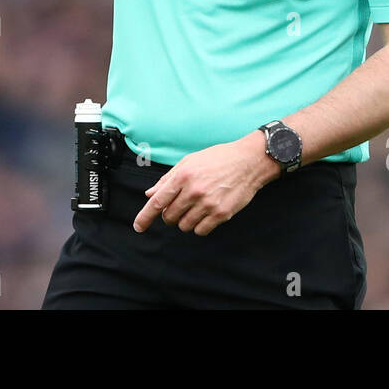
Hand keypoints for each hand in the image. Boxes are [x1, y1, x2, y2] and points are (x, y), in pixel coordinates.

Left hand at [132, 133, 280, 236]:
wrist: (249, 161)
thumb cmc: (218, 158)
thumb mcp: (190, 161)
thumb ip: (168, 179)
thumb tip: (150, 194)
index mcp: (183, 176)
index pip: (158, 201)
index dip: (145, 216)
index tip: (138, 226)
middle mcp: (194, 191)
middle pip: (170, 216)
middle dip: (170, 214)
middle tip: (180, 205)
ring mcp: (208, 204)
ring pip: (184, 225)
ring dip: (185, 220)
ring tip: (195, 207)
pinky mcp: (221, 214)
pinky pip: (201, 230)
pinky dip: (199, 226)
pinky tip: (205, 214)